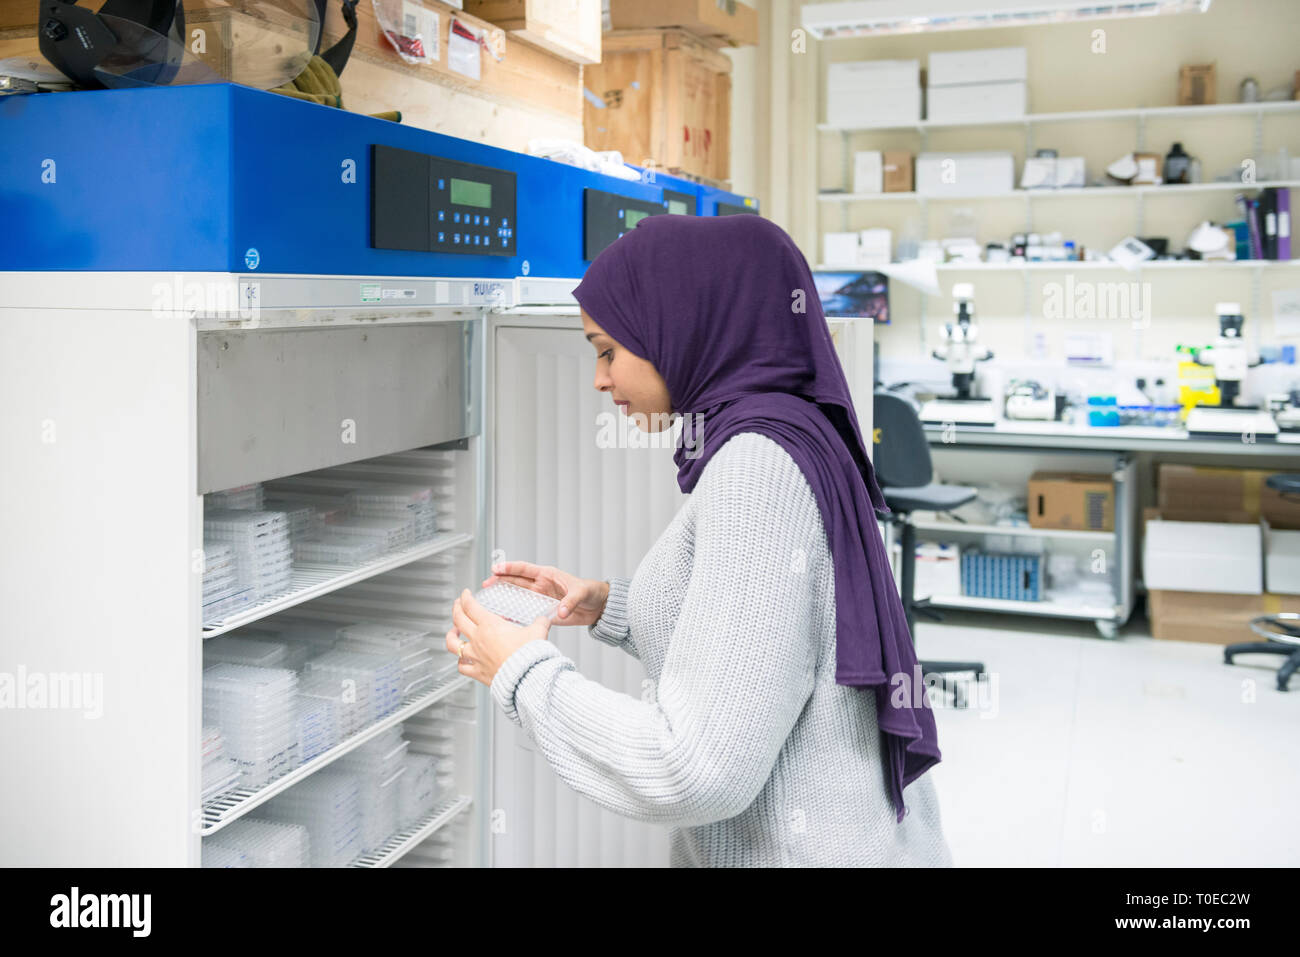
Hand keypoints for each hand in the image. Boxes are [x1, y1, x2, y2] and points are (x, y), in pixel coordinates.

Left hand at [446, 588, 550, 686]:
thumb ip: (540, 622)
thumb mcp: (538, 631)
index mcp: (491, 625)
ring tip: (452, 632)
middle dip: (456, 609)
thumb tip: (544, 619)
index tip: (465, 594)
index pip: (471, 606)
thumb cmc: (530, 655)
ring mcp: (476, 656)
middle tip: (457, 605)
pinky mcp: (478, 672)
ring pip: (453, 643)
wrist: (527, 677)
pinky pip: (462, 667)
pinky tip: (462, 660)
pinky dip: (460, 662)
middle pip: (458, 619)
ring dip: (450, 635)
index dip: (466, 597)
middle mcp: (479, 639)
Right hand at [480, 561, 609, 627]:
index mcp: (548, 575)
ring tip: (489, 600)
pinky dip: (515, 614)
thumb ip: (571, 601)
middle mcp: (541, 586)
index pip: (524, 569)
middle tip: (486, 584)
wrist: (598, 607)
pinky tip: (504, 617)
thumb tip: (561, 611)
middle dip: (500, 581)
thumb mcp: (582, 592)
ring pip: (517, 596)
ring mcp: (540, 599)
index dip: (509, 568)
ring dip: (504, 597)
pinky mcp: (543, 612)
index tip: (496, 569)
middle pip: (516, 581)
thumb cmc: (591, 592)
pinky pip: (526, 612)